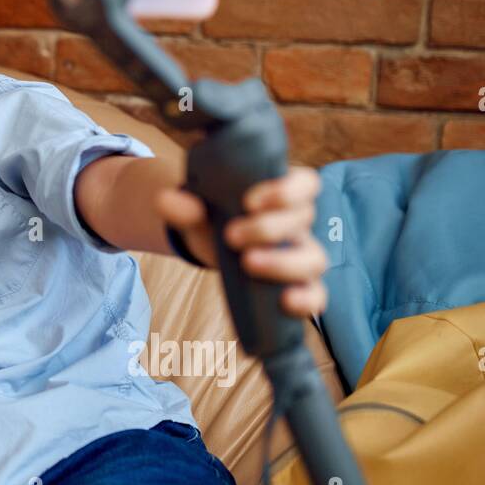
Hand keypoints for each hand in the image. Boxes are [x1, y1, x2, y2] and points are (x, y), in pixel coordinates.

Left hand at [155, 165, 327, 318]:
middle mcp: (297, 223)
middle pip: (305, 219)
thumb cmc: (212, 217)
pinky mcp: (298, 287)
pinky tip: (285, 301)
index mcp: (281, 194)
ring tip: (248, 263)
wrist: (211, 245)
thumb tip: (168, 200)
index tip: (249, 201)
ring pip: (314, 259)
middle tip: (230, 235)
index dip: (286, 190)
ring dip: (283, 263)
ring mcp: (301, 255)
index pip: (305, 183)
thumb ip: (180, 203)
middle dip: (267, 227)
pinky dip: (306, 301)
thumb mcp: (195, 207)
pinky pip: (316, 296)